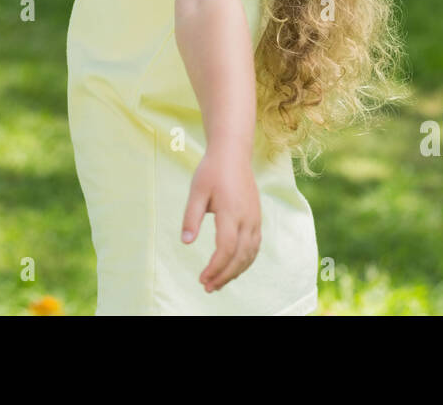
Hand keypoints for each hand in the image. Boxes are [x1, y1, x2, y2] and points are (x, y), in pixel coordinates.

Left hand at [181, 147, 261, 291]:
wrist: (233, 154)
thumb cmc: (211, 171)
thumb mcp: (196, 191)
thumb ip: (191, 217)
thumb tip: (186, 242)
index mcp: (231, 211)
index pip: (226, 248)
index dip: (215, 267)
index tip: (202, 278)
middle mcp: (247, 218)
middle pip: (240, 256)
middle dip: (224, 275)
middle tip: (207, 287)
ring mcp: (254, 218)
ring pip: (250, 254)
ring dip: (235, 272)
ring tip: (218, 283)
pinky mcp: (257, 218)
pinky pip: (255, 246)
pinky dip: (245, 261)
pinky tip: (232, 268)